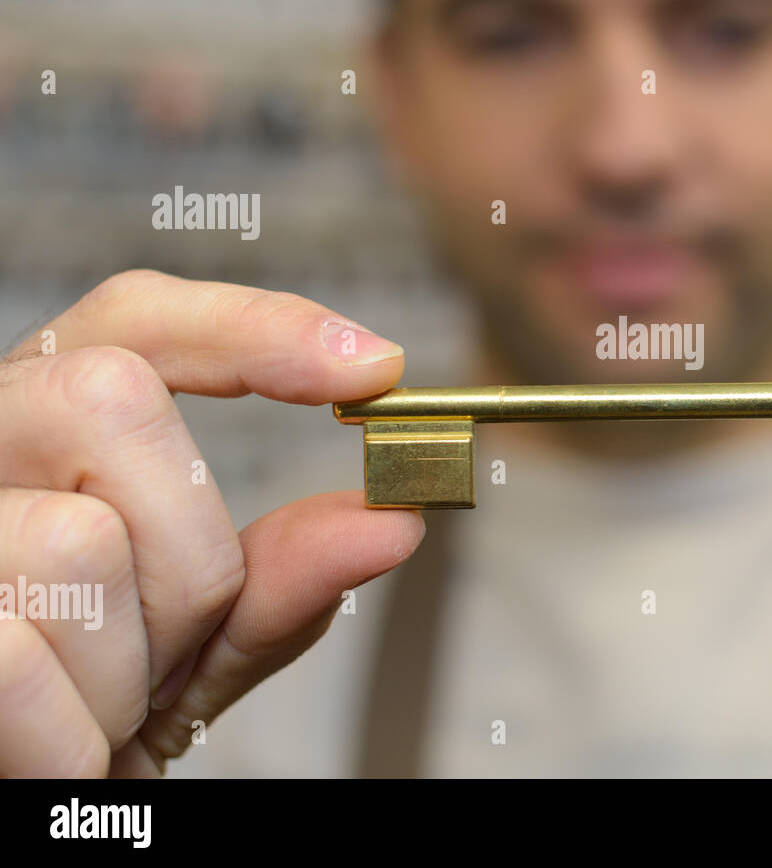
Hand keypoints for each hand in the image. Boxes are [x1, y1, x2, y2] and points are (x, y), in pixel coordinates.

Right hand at [0, 270, 425, 775]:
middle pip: (112, 400)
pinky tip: (59, 748)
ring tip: (96, 707)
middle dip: (191, 553)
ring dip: (125, 669)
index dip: (253, 325)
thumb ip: (283, 577)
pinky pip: (15, 657)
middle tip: (173, 653)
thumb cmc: (97, 706)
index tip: (374, 367)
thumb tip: (394, 521)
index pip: (137, 319)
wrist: (23, 792)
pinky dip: (71, 737)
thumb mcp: (201, 640)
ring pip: (75, 537)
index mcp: (49, 433)